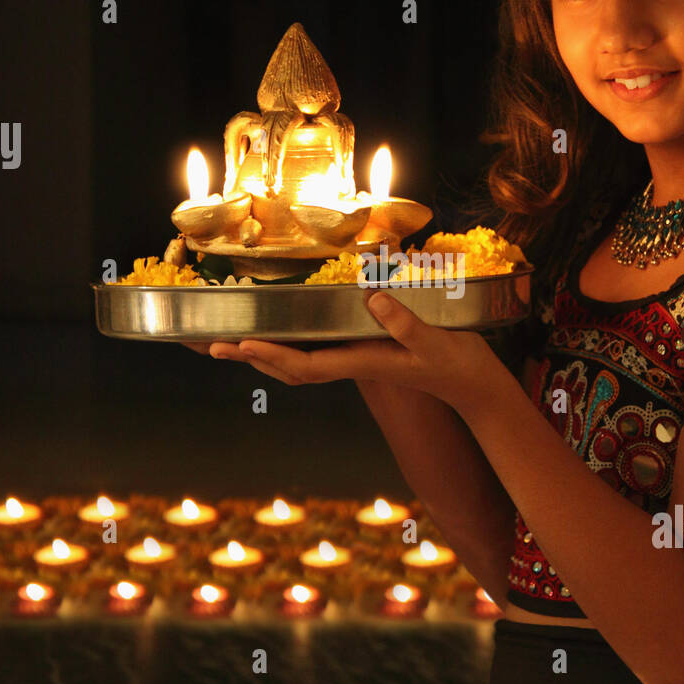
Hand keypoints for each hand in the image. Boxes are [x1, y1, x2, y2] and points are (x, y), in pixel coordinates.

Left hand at [180, 290, 493, 413]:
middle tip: (210, 345)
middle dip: (249, 357)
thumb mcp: (435, 339)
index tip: (240, 344)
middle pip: (289, 367)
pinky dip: (287, 349)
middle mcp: (352, 363)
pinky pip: (315, 353)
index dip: (271, 356)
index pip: (306, 364)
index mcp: (363, 362)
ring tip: (227, 344)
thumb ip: (404, 321)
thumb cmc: (457, 363)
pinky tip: (276, 338)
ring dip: (261, 355)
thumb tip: (371, 298)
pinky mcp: (363, 352)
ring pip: (297, 363)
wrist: (474, 386)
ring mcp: (356, 359)